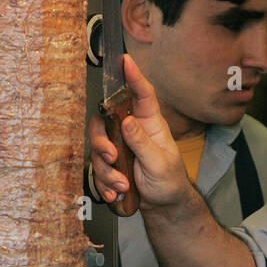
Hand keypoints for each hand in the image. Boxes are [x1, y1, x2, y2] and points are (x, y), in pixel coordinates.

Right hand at [88, 54, 189, 208]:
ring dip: (106, 171)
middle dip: (102, 141)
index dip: (134, 77)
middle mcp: (131, 130)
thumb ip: (142, 143)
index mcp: (150, 124)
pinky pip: (97, 169)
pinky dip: (104, 184)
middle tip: (112, 158)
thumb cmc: (169, 180)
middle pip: (104, 121)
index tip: (125, 60)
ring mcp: (119, 146)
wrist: (164, 205)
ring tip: (123, 186)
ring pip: (97, 149)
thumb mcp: (160, 163)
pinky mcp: (110, 164)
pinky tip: (116, 194)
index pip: (143, 95)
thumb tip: (126, 121)